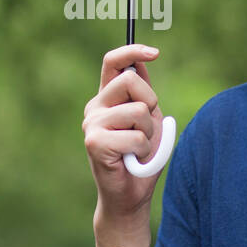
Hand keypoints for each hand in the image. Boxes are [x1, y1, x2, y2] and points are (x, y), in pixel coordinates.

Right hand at [83, 44, 165, 221]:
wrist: (131, 196)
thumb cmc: (142, 159)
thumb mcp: (150, 121)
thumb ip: (144, 95)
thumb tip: (140, 64)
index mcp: (107, 98)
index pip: (113, 62)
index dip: (132, 51)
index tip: (154, 53)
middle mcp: (95, 107)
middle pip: (131, 80)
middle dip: (150, 103)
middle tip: (145, 129)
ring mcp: (91, 123)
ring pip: (138, 111)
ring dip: (148, 133)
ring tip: (137, 149)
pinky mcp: (94, 142)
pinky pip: (135, 136)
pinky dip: (143, 151)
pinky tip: (131, 160)